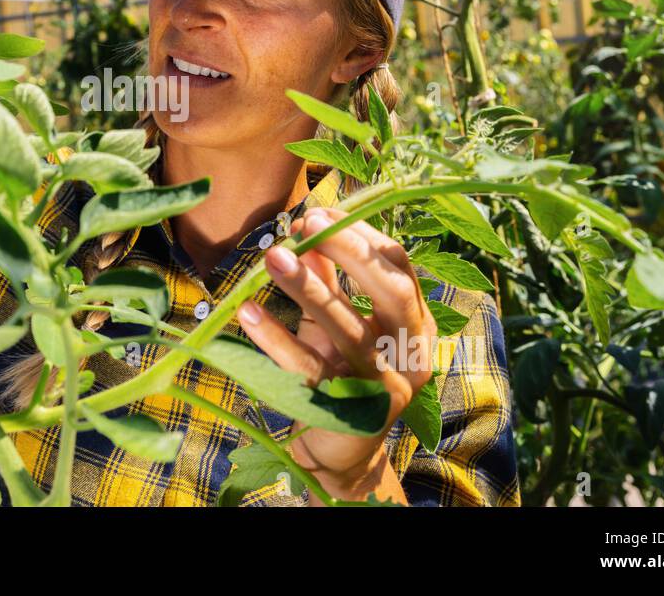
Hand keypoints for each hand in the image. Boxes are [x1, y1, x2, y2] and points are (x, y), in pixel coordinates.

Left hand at [238, 206, 435, 504]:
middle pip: (391, 292)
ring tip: (272, 258)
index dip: (360, 235)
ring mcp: (386, 386)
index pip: (398, 266)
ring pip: (349, 331)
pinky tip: (247, 313)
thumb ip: (329, 278)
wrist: (340, 452)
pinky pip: (310, 369)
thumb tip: (307, 228)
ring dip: (308, 290)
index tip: (319, 211)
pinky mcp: (351, 413)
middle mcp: (412, 353)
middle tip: (305, 225)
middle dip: (349, 252)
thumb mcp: (337, 322)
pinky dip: (276, 339)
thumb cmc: (339, 373)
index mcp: (416, 323)